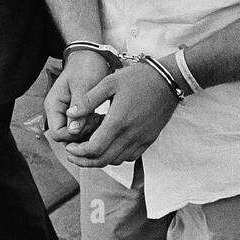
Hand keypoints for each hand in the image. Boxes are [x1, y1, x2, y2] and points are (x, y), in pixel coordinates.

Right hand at [45, 51, 111, 144]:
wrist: (91, 56)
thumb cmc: (86, 67)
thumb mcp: (83, 86)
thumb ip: (79, 109)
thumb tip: (73, 132)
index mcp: (53, 106)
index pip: (57, 134)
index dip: (73, 135)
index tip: (90, 122)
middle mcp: (58, 113)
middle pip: (66, 137)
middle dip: (82, 134)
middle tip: (98, 121)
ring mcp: (67, 114)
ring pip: (75, 135)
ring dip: (88, 132)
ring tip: (101, 119)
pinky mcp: (78, 114)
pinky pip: (82, 129)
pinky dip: (92, 127)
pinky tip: (102, 118)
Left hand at [63, 60, 179, 167]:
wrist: (169, 80)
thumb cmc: (138, 78)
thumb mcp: (109, 82)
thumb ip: (88, 101)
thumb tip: (70, 115)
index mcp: (118, 122)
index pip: (94, 149)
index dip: (78, 152)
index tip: (70, 146)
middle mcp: (130, 135)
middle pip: (103, 160)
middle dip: (84, 161)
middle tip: (73, 154)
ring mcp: (141, 139)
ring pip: (116, 161)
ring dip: (99, 159)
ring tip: (89, 150)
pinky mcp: (149, 139)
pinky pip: (130, 157)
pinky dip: (115, 157)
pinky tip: (109, 146)